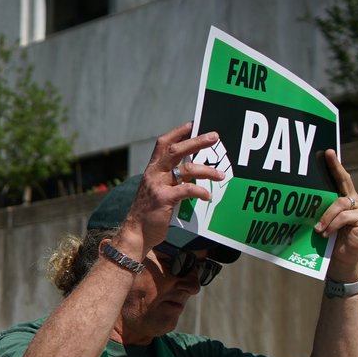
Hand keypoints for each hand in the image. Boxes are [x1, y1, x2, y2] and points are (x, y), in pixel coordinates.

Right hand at [122, 124, 225, 253]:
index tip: (194, 123)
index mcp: (152, 170)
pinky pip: (187, 190)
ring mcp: (158, 186)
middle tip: (214, 136)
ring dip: (207, 170)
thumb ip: (170, 178)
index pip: (163, 143)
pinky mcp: (164, 199)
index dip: (178, 132)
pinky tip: (208, 196)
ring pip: (187, 169)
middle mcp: (154, 174)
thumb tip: (191, 169)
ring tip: (221, 174)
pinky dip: (201, 192)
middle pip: (176, 150)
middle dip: (197, 141)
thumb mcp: (157, 190)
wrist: (136, 233)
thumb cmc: (149, 212)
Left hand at [314, 150, 357, 281]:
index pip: (339, 179)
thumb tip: (300, 201)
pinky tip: (326, 233)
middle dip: (334, 168)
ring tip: (318, 229)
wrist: (341, 260)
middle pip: (344, 181)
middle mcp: (353, 200)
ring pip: (339, 203)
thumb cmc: (328, 242)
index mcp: (342, 199)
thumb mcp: (321, 224)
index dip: (334, 165)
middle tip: (326, 156)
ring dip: (326, 215)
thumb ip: (318, 212)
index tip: (327, 152)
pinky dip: (333, 224)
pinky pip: (345, 216)